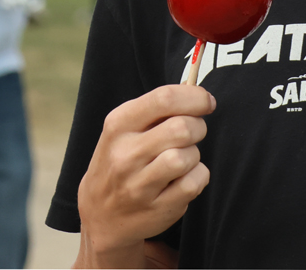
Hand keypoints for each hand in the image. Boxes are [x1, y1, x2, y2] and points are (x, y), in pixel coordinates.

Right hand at [77, 85, 215, 267]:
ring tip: (182, 159)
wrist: (99, 215)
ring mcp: (138, 186)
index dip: (195, 97)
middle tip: (194, 133)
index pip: (164, 98)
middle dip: (198, 127)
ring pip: (188, 157)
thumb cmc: (121, 160)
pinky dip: (198, 177)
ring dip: (194, 155)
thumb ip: (157, 108)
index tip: (206, 102)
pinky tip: (183, 179)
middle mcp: (125, 154)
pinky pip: (194, 183)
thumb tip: (196, 89)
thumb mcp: (125, 128)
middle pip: (182, 128)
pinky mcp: (156, 209)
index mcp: (118, 125)